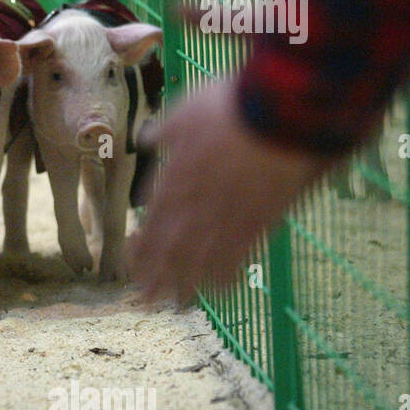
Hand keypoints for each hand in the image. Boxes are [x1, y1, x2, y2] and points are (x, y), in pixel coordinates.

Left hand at [132, 78, 332, 305]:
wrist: (278, 112)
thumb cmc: (230, 105)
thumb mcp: (187, 111)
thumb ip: (166, 130)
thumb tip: (147, 137)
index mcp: (175, 178)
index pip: (151, 220)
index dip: (141, 242)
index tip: (131, 258)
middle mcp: (194, 204)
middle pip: (170, 248)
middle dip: (156, 274)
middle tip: (145, 297)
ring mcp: (226, 217)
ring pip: (198, 260)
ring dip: (185, 283)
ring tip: (176, 304)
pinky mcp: (258, 223)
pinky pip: (236, 257)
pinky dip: (225, 276)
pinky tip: (219, 291)